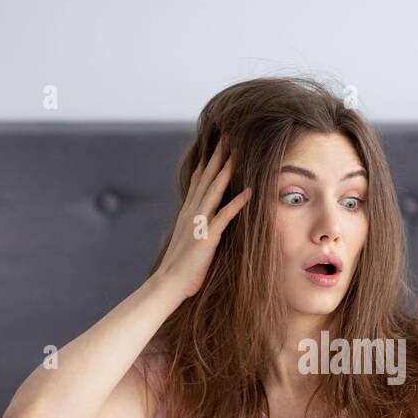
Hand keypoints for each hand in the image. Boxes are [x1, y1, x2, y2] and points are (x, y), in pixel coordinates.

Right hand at [156, 133, 252, 301]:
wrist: (168, 283)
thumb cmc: (180, 266)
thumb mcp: (188, 238)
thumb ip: (196, 224)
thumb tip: (205, 216)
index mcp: (188, 211)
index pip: (200, 179)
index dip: (210, 159)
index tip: (219, 142)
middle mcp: (192, 211)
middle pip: (207, 176)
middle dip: (219, 154)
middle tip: (229, 133)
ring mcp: (199, 223)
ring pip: (215, 190)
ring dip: (227, 170)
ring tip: (239, 152)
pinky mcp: (207, 237)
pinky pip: (224, 216)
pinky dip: (237, 203)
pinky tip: (249, 191)